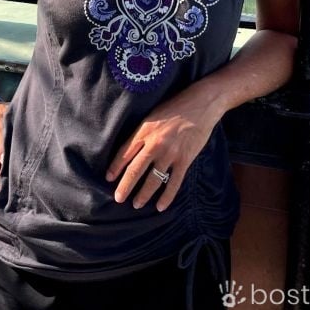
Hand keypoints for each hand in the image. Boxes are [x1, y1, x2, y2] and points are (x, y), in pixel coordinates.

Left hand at [106, 88, 219, 211]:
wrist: (201, 103)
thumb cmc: (176, 106)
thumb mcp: (153, 114)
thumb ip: (144, 132)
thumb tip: (132, 149)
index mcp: (145, 130)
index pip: (125, 152)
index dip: (115, 167)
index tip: (108, 178)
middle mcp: (155, 143)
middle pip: (135, 169)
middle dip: (125, 186)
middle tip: (118, 198)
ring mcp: (170, 153)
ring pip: (153, 179)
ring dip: (143, 194)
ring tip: (136, 204)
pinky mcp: (185, 159)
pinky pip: (174, 183)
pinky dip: (167, 196)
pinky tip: (160, 206)